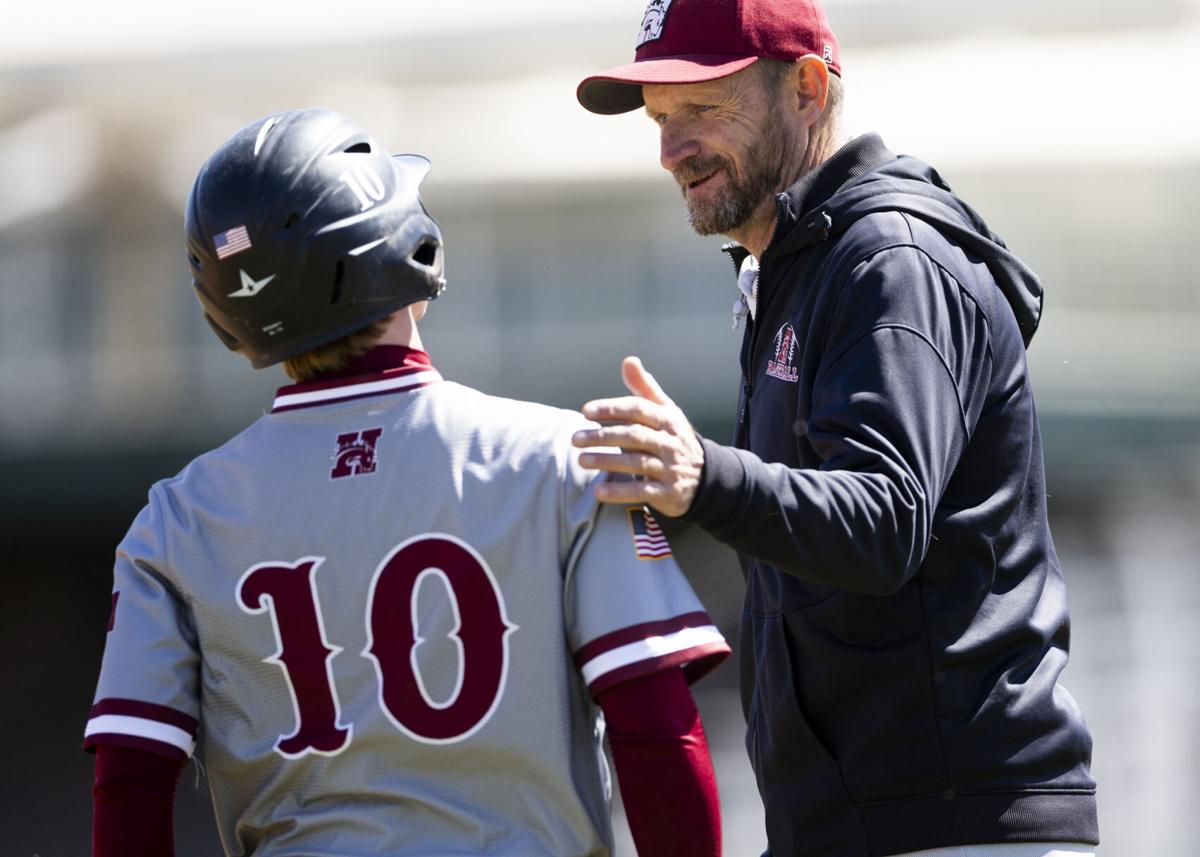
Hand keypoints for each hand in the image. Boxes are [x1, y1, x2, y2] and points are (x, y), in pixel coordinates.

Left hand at [573, 356, 704, 517]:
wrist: (705, 477)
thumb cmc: (674, 438)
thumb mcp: (666, 411)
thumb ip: (645, 388)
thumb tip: (628, 361)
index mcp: (667, 419)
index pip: (638, 409)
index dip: (612, 409)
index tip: (586, 412)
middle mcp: (670, 442)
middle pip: (634, 436)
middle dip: (603, 436)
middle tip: (575, 438)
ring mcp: (670, 468)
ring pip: (637, 462)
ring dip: (607, 461)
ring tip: (581, 460)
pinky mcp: (668, 492)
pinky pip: (643, 491)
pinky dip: (621, 492)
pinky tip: (599, 491)